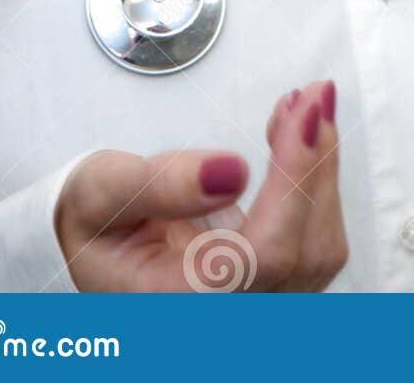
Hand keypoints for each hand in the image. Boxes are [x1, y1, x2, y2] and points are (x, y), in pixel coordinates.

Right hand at [54, 78, 346, 290]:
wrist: (92, 247)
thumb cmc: (94, 221)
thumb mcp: (100, 192)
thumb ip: (159, 185)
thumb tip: (230, 172)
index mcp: (177, 302)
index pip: (261, 256)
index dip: (294, 182)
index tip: (303, 113)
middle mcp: (223, 318)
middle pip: (304, 254)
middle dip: (316, 165)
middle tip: (312, 94)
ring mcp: (253, 307)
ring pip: (320, 251)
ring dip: (320, 171)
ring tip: (300, 110)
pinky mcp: (271, 286)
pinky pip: (314, 244)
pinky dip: (314, 186)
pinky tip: (294, 142)